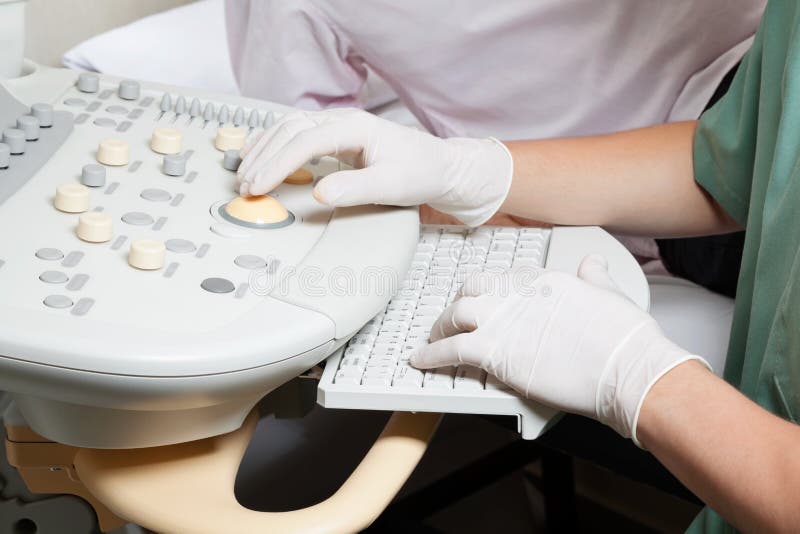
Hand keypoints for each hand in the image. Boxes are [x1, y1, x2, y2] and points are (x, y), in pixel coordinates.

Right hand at [236, 108, 512, 226]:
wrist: (440, 168)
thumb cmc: (420, 173)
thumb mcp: (391, 186)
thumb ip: (355, 189)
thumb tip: (319, 194)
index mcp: (354, 127)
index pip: (304, 141)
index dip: (277, 164)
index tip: (259, 186)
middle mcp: (342, 121)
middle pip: (290, 130)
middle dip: (264, 158)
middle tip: (246, 188)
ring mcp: (338, 126)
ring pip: (288, 128)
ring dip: (264, 150)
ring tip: (245, 177)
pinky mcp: (335, 137)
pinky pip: (295, 134)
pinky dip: (273, 146)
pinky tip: (260, 158)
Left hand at [410, 255, 709, 443]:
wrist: (628, 368)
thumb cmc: (625, 339)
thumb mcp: (610, 293)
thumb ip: (594, 276)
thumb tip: (592, 263)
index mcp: (543, 279)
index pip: (502, 279)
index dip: (487, 293)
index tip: (482, 303)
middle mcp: (518, 294)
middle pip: (472, 289)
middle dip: (458, 303)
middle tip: (451, 320)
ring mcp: (504, 321)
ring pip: (455, 315)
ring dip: (439, 328)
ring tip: (431, 340)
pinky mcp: (497, 353)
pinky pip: (450, 350)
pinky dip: (430, 355)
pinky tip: (420, 360)